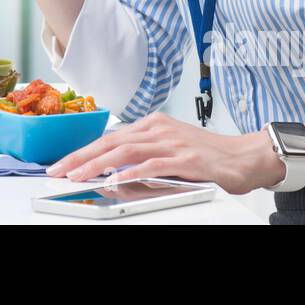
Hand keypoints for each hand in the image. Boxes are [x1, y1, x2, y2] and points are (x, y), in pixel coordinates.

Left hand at [45, 112, 285, 194]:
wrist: (246, 157)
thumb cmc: (207, 156)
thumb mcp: (169, 150)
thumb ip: (142, 156)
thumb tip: (110, 171)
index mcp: (152, 125)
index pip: (109, 137)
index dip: (82, 150)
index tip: (61, 164)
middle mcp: (159, 129)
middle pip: (111, 141)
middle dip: (80, 156)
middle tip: (58, 170)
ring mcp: (172, 142)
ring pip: (126, 151)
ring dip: (98, 163)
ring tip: (78, 175)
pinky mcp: (186, 159)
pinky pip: (153, 165)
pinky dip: (132, 172)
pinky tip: (115, 179)